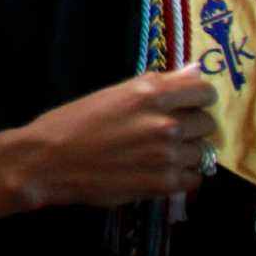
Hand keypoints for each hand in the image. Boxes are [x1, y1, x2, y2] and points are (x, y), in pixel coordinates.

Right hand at [10, 67, 216, 209]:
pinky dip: (181, 175)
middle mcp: (165, 123)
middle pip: (207, 123)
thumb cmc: (74, 121)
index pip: (205, 91)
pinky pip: (195, 178)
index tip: (187, 104)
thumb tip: (195, 71)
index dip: (198, 98)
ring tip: (157, 153)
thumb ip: (159, 84)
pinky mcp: (165, 183)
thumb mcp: (114, 93)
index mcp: (150, 93)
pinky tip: (158, 170)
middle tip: (163, 131)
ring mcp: (168, 155)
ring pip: (202, 151)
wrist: (48, 161)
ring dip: (185, 152)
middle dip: (190, 126)